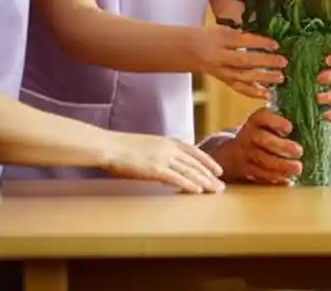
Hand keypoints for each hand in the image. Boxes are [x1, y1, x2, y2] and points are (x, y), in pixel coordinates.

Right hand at [102, 133, 225, 193]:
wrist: (109, 146)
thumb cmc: (123, 148)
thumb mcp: (148, 146)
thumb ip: (162, 153)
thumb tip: (170, 166)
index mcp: (168, 141)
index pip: (195, 151)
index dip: (208, 161)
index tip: (219, 170)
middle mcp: (169, 148)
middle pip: (195, 163)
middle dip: (210, 175)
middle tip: (222, 186)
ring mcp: (162, 157)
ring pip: (189, 171)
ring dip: (204, 182)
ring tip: (216, 190)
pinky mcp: (154, 168)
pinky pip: (176, 178)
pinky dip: (188, 184)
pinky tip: (197, 191)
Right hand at [197, 26, 285, 99]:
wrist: (187, 49)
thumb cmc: (207, 35)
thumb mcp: (221, 29)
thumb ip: (239, 34)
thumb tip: (263, 38)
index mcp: (219, 39)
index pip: (242, 40)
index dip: (259, 43)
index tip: (275, 44)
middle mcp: (219, 56)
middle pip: (244, 61)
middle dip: (264, 62)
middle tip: (283, 62)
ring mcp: (220, 70)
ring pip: (242, 77)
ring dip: (262, 78)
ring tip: (279, 78)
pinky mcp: (222, 79)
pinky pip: (237, 87)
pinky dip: (252, 92)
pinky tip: (265, 94)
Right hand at [215, 108, 303, 183]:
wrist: (231, 154)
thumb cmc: (260, 135)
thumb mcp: (266, 123)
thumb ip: (283, 121)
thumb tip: (313, 118)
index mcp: (255, 121)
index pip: (263, 117)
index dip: (276, 122)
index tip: (290, 128)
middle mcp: (249, 136)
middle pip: (263, 140)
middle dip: (282, 146)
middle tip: (300, 151)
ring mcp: (246, 154)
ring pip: (262, 161)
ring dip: (281, 166)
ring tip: (298, 168)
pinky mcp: (247, 171)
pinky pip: (260, 175)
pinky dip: (275, 178)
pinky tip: (287, 180)